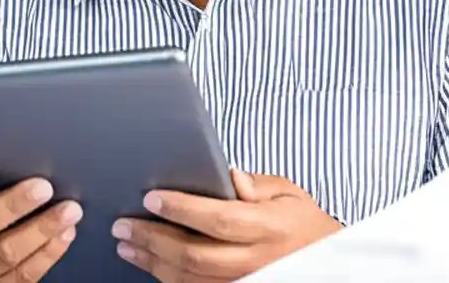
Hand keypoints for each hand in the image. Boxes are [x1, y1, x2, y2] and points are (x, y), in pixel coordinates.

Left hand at [111, 169, 341, 280]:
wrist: (324, 265)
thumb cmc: (304, 226)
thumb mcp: (290, 195)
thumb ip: (259, 184)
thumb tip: (229, 175)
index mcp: (269, 229)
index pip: (218, 219)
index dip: (182, 209)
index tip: (151, 198)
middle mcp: (255, 261)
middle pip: (195, 254)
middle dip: (153, 238)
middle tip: (123, 224)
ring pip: (189, 279)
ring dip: (152, 262)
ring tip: (126, 244)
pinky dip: (168, 278)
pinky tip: (150, 263)